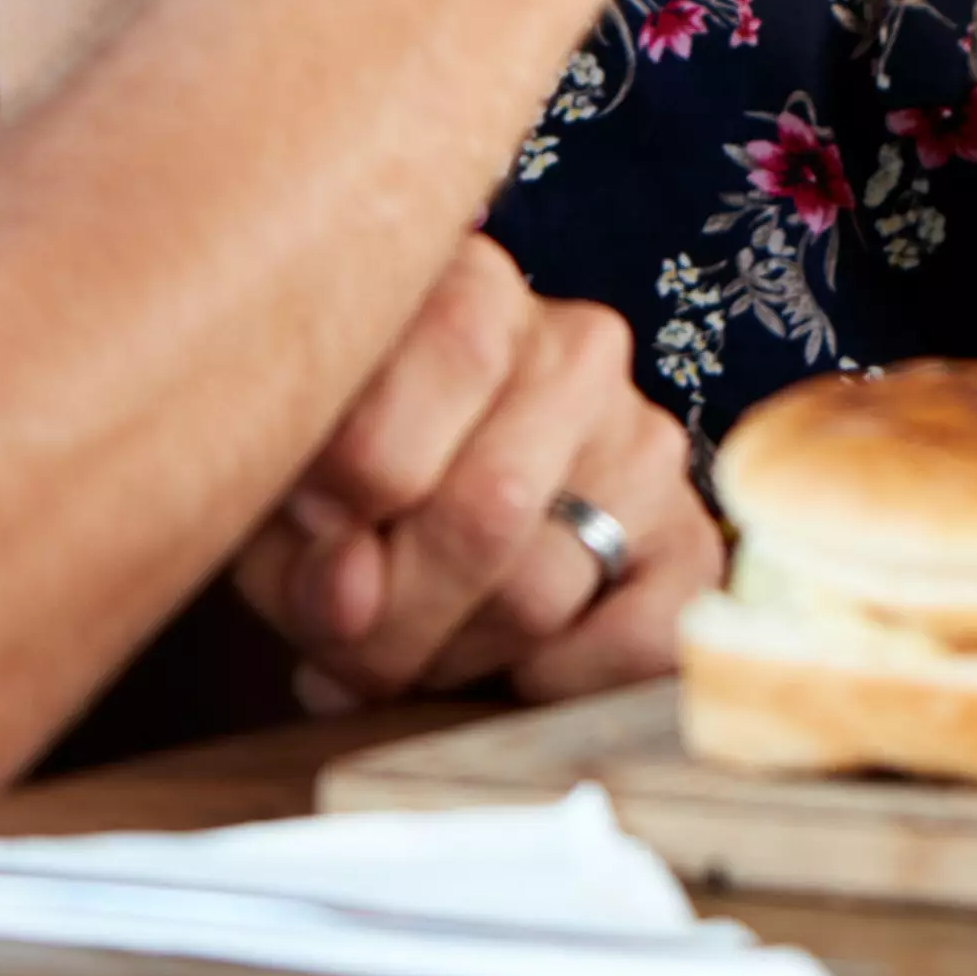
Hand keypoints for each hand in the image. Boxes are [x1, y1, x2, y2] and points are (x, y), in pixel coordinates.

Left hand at [234, 239, 717, 710]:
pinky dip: (559, 682)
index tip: (309, 522)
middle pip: (488, 511)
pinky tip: (509, 667)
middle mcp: (578, 350)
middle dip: (394, 612)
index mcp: (471, 292)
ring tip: (413, 645)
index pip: (439, 375)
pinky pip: (643, 638)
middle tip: (347, 636)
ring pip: (541, 592)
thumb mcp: (287, 496)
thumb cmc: (343, 490)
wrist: (433, 506)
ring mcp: (644, 442)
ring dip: (455, 657)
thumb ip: (302, 545)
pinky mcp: (689, 537)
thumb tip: (353, 596)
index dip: (352, 481)